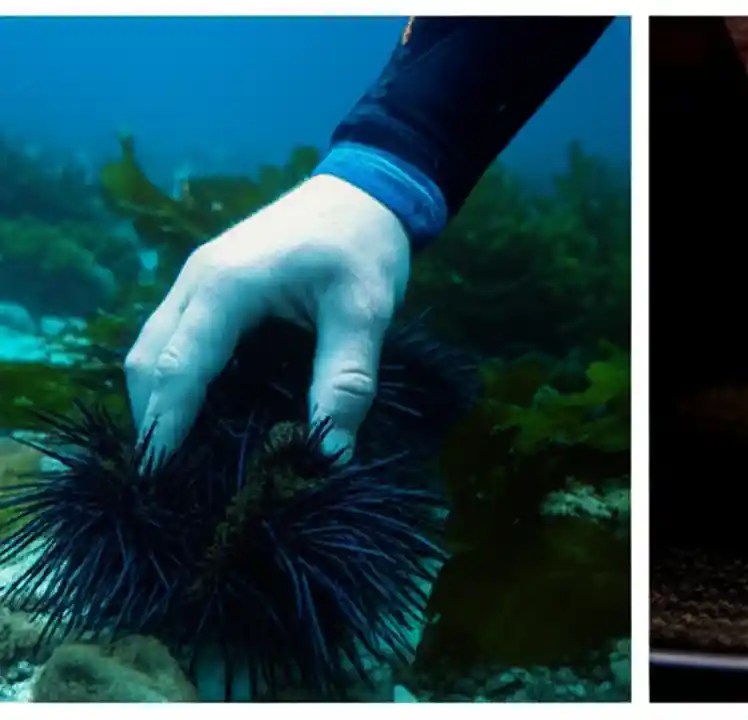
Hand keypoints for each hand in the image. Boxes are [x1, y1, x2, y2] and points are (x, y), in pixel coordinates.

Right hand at [124, 174, 411, 461]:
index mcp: (227, 285)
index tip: (158, 479)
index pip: (178, 366)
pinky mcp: (209, 286)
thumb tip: (329, 457)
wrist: (364, 189)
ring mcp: (196, 279)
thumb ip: (346, 382)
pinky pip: (175, 338)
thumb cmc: (364, 244)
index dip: (166, 426)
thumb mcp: (366, 312)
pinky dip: (176, 379)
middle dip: (154, 421)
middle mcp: (196, 280)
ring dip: (160, 401)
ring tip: (182, 460)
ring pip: (153, 349)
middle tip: (171, 484)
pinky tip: (203, 416)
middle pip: (149, 361)